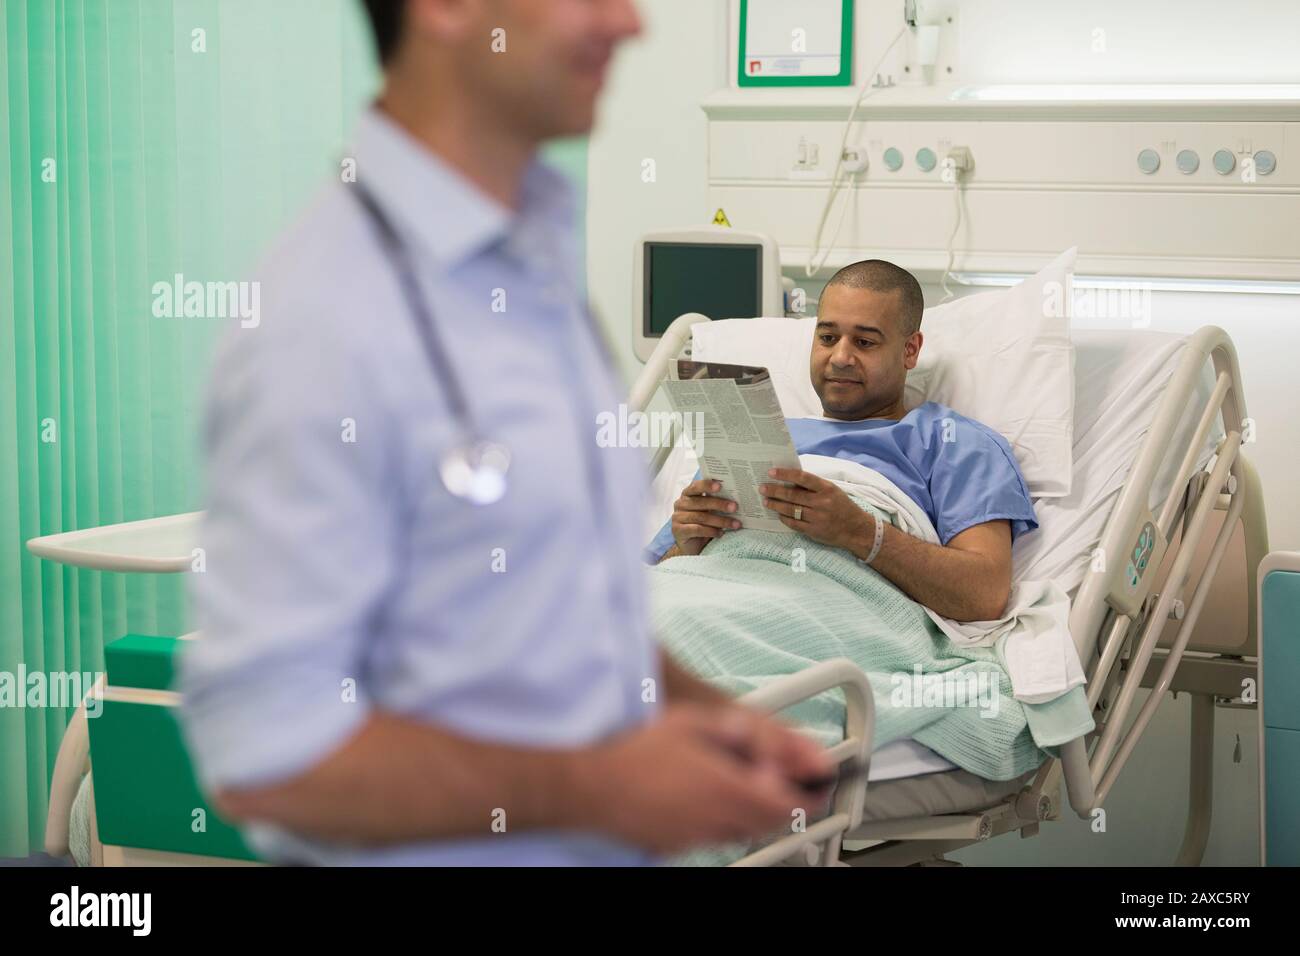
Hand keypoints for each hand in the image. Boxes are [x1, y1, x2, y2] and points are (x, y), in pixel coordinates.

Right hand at [578, 703, 832, 854]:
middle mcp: (715, 819)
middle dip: (785, 805)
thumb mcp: (689, 722)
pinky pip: (714, 837)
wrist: (591, 788)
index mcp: (724, 788)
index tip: (817, 786)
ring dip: (755, 815)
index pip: (784, 804)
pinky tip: (709, 800)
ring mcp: (696, 836)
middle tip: (792, 788)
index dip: (807, 796)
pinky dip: (725, 822)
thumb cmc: (634, 754)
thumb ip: (732, 728)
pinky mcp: (677, 845)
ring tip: (748, 789)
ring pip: (742, 832)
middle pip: (768, 823)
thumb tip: (760, 735)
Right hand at [670, 478, 740, 555]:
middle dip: (719, 504)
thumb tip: (736, 499)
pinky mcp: (678, 531)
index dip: (707, 485)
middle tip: (734, 507)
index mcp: (688, 494)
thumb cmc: (704, 524)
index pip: (696, 487)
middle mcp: (680, 504)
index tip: (720, 486)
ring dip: (720, 521)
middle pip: (700, 502)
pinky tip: (721, 533)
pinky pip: (697, 529)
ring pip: (701, 517)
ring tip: (735, 524)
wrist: (693, 546)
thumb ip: (717, 503)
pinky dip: (711, 531)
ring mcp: (677, 517)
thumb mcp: (710, 511)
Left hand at [759, 468, 873, 556]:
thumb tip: (789, 480)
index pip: (803, 478)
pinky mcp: (813, 531)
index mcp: (826, 489)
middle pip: (792, 495)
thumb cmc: (842, 506)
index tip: (771, 472)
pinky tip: (778, 514)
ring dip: (775, 505)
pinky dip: (784, 518)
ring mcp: (817, 518)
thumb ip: (813, 486)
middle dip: (774, 491)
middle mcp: (821, 503)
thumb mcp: (832, 491)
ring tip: (766, 501)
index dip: (785, 474)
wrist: (856, 529)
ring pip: (790, 510)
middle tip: (762, 488)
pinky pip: (793, 524)